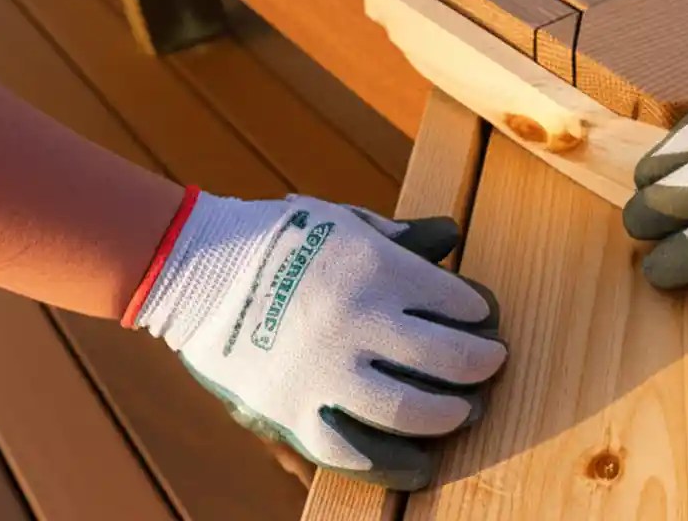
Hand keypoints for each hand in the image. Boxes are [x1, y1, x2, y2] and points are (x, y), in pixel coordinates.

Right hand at [125, 191, 505, 488]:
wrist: (197, 268)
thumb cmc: (284, 240)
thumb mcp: (347, 224)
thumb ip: (404, 237)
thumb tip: (454, 235)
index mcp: (377, 269)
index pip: (460, 303)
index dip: (482, 314)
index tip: (486, 320)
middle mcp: (357, 321)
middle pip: (448, 359)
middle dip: (482, 366)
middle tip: (490, 367)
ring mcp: (324, 372)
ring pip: (411, 410)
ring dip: (451, 415)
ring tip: (465, 411)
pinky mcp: (291, 412)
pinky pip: (353, 452)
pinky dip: (395, 463)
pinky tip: (423, 463)